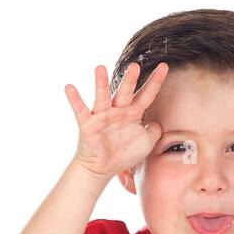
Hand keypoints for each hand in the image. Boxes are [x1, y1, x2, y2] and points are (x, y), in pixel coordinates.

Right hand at [64, 62, 167, 180]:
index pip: (147, 94)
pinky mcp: (88, 124)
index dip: (156, 81)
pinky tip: (69, 87)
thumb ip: (155, 131)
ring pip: (102, 96)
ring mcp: (102, 116)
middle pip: (125, 92)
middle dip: (130, 79)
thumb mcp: (146, 143)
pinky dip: (74, 99)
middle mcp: (118, 111)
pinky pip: (81, 110)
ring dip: (101, 83)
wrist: (103, 168)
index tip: (164, 66)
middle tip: (135, 66)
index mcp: (133, 113)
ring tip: (100, 68)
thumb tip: (159, 122)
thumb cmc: (124, 153)